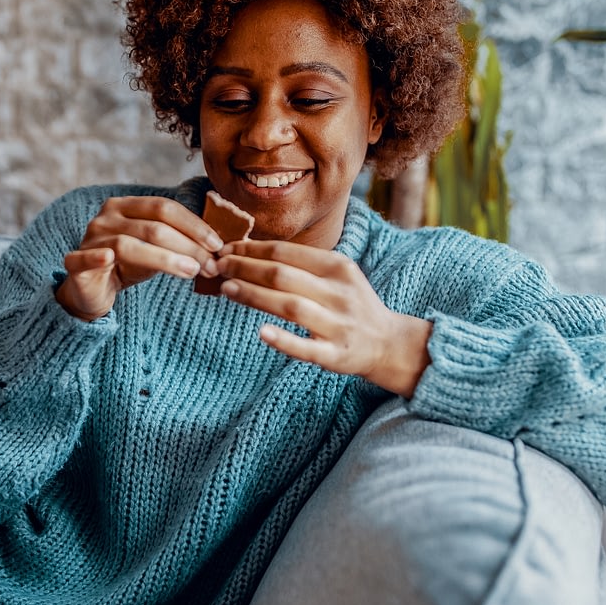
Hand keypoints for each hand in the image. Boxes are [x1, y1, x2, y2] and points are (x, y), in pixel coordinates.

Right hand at [56, 196, 222, 320]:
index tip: (218, 245)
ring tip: (192, 272)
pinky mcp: (75, 263)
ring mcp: (90, 239)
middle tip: (211, 265)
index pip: (164, 208)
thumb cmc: (127, 266)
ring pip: (129, 244)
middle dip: (187, 246)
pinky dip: (96, 257)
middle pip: (152, 226)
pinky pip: (85, 258)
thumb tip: (217, 249)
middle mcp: (106, 217)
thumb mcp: (155, 249)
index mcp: (126, 206)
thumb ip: (179, 243)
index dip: (193, 225)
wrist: (91, 291)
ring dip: (165, 259)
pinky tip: (109, 258)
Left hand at [215, 240, 431, 397]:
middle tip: (217, 266)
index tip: (225, 249)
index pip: (285, 252)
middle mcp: (339, 293)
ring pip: (290, 306)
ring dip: (255, 297)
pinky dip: (284, 340)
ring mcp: (338, 325)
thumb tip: (250, 252)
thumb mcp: (336, 275)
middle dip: (245, 268)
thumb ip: (300, 264)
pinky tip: (261, 332)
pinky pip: (307, 347)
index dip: (251, 250)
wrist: (387, 343)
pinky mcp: (336, 355)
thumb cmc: (349, 305)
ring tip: (227, 289)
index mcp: (337, 267)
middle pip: (283, 276)